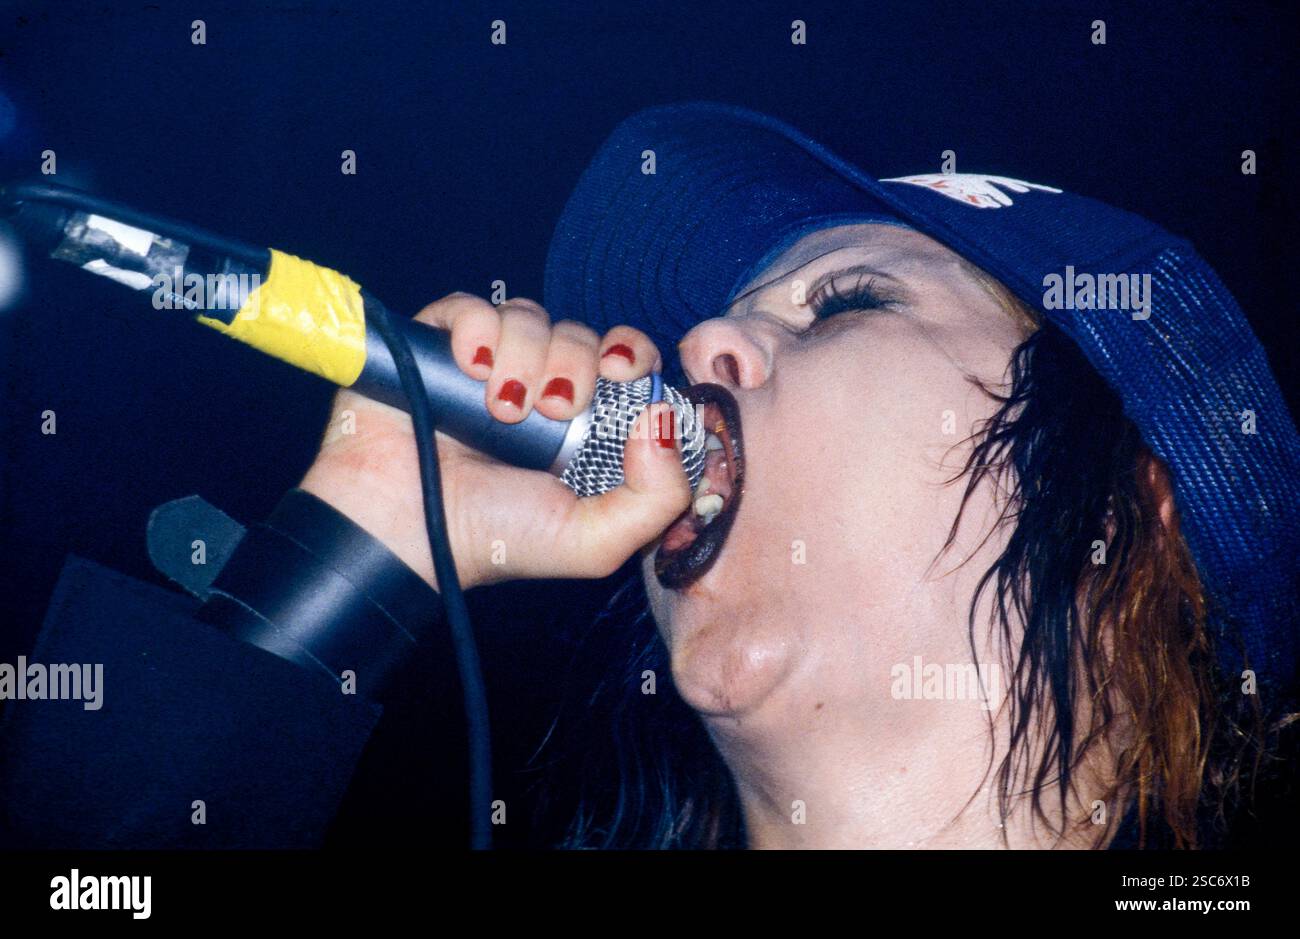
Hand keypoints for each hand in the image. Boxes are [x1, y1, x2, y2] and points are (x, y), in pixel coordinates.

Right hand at [298, 293, 691, 590]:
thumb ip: (657, 498)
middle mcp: (540, 388)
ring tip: (501, 408)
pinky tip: (472, 367)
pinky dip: (477, 327)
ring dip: (526, 355)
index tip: (621, 370)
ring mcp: (488, 365)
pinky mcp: (437, 347)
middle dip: (575, 363)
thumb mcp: (594, 541)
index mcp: (582, 425)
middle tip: (553, 410)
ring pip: (528, 317)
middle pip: (580, 334)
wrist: (404, 532)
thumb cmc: (496, 540)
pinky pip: (470, 308)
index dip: (631, 353)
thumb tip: (662, 421)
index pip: (625, 361)